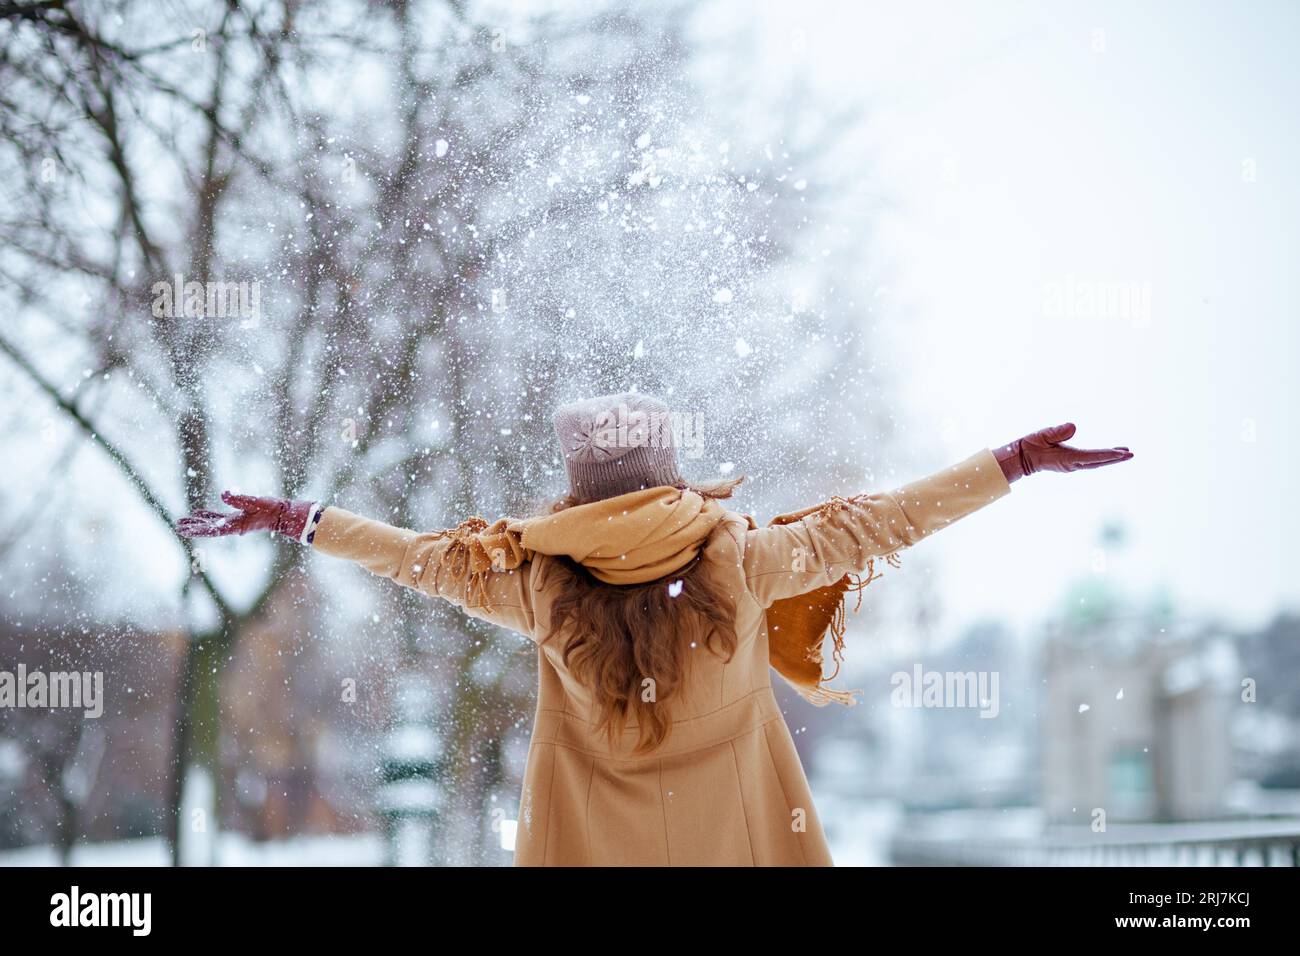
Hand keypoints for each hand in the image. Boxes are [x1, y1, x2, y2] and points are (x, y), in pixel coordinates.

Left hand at [176, 492, 315, 539]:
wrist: (283, 514)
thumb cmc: (271, 508)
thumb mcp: (256, 502)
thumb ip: (239, 499)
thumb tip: (223, 494)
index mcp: (236, 525)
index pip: (213, 530)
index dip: (197, 530)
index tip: (183, 531)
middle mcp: (232, 526)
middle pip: (208, 528)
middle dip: (192, 527)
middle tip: (177, 526)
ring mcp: (234, 522)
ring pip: (211, 523)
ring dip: (197, 522)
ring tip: (182, 521)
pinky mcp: (237, 517)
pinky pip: (219, 517)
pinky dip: (207, 515)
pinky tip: (198, 512)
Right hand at [994, 423, 1131, 482]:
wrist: (1022, 458)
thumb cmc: (1031, 445)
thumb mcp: (1042, 435)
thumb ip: (1056, 432)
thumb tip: (1073, 427)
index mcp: (1067, 458)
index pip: (1092, 456)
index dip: (1107, 454)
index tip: (1122, 453)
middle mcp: (1073, 464)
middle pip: (1098, 461)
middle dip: (1115, 458)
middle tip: (1131, 454)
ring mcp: (1072, 465)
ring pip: (1096, 462)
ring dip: (1111, 458)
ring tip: (1125, 453)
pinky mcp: (1070, 463)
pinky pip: (1090, 461)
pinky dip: (1102, 458)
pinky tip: (1109, 454)